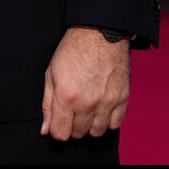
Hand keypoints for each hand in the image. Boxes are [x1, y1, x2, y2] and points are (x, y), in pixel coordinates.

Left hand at [40, 25, 129, 140]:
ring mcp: (107, 102)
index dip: (57, 131)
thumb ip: (48, 105)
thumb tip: (46, 130)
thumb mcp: (51, 74)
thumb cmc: (72, 51)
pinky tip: (101, 109)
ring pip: (97, 132)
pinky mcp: (122, 98)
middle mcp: (87, 104)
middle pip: (78, 134)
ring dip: (90, 125)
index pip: (61, 134)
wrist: (98, 33)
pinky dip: (107, 121)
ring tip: (86, 110)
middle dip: (72, 126)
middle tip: (72, 110)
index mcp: (67, 97)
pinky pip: (115, 124)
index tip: (59, 123)